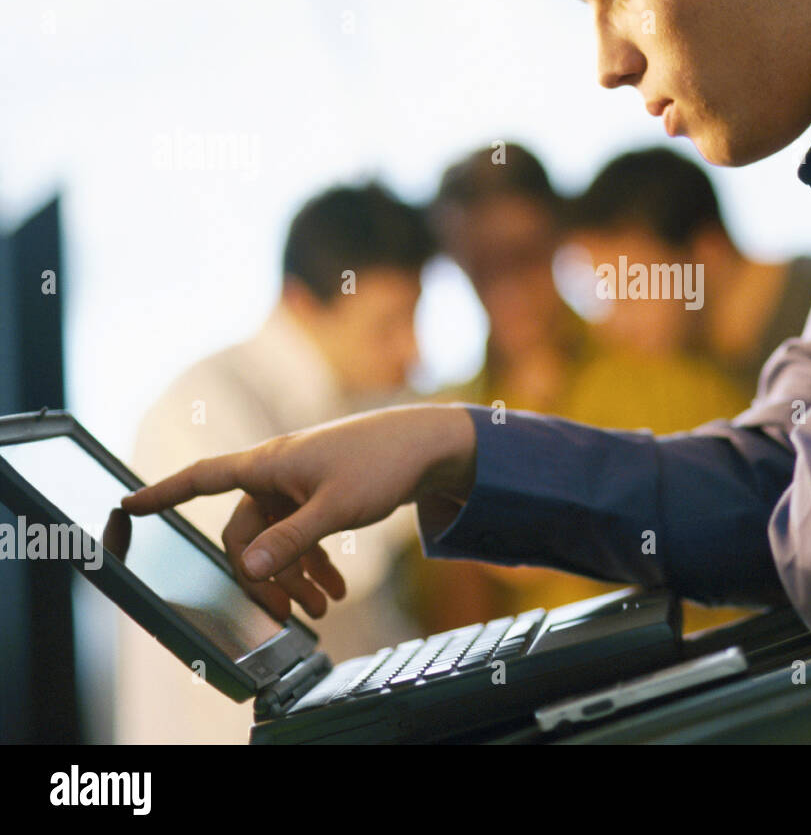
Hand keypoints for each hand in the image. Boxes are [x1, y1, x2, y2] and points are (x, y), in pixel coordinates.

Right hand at [121, 404, 476, 620]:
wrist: (430, 445)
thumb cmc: (382, 464)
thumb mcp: (334, 509)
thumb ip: (290, 540)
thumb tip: (248, 569)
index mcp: (268, 464)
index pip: (202, 477)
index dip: (163, 492)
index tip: (128, 504)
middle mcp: (277, 471)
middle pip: (246, 531)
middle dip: (265, 576)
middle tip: (291, 615)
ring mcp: (300, 482)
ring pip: (278, 538)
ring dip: (295, 576)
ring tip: (324, 608)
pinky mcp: (322, 492)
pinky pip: (302, 533)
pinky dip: (315, 561)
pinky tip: (335, 587)